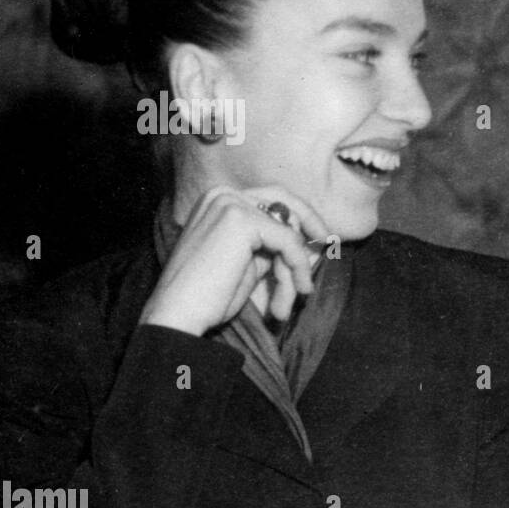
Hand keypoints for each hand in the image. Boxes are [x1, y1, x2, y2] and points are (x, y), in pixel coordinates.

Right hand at [139, 186, 330, 335]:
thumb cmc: (209, 296)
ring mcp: (231, 203)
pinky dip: (298, 268)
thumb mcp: (248, 262)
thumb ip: (273, 246)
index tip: (322, 238)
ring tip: (286, 303)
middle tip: (330, 247)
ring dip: (294, 269)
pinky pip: (289, 241)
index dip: (301, 216)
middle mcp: (223, 194)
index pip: (273, 198)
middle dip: (310, 226)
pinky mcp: (241, 220)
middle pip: (285, 201)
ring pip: (287, 230)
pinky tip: (297, 291)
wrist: (178, 313)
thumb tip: (311, 240)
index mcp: (219, 200)